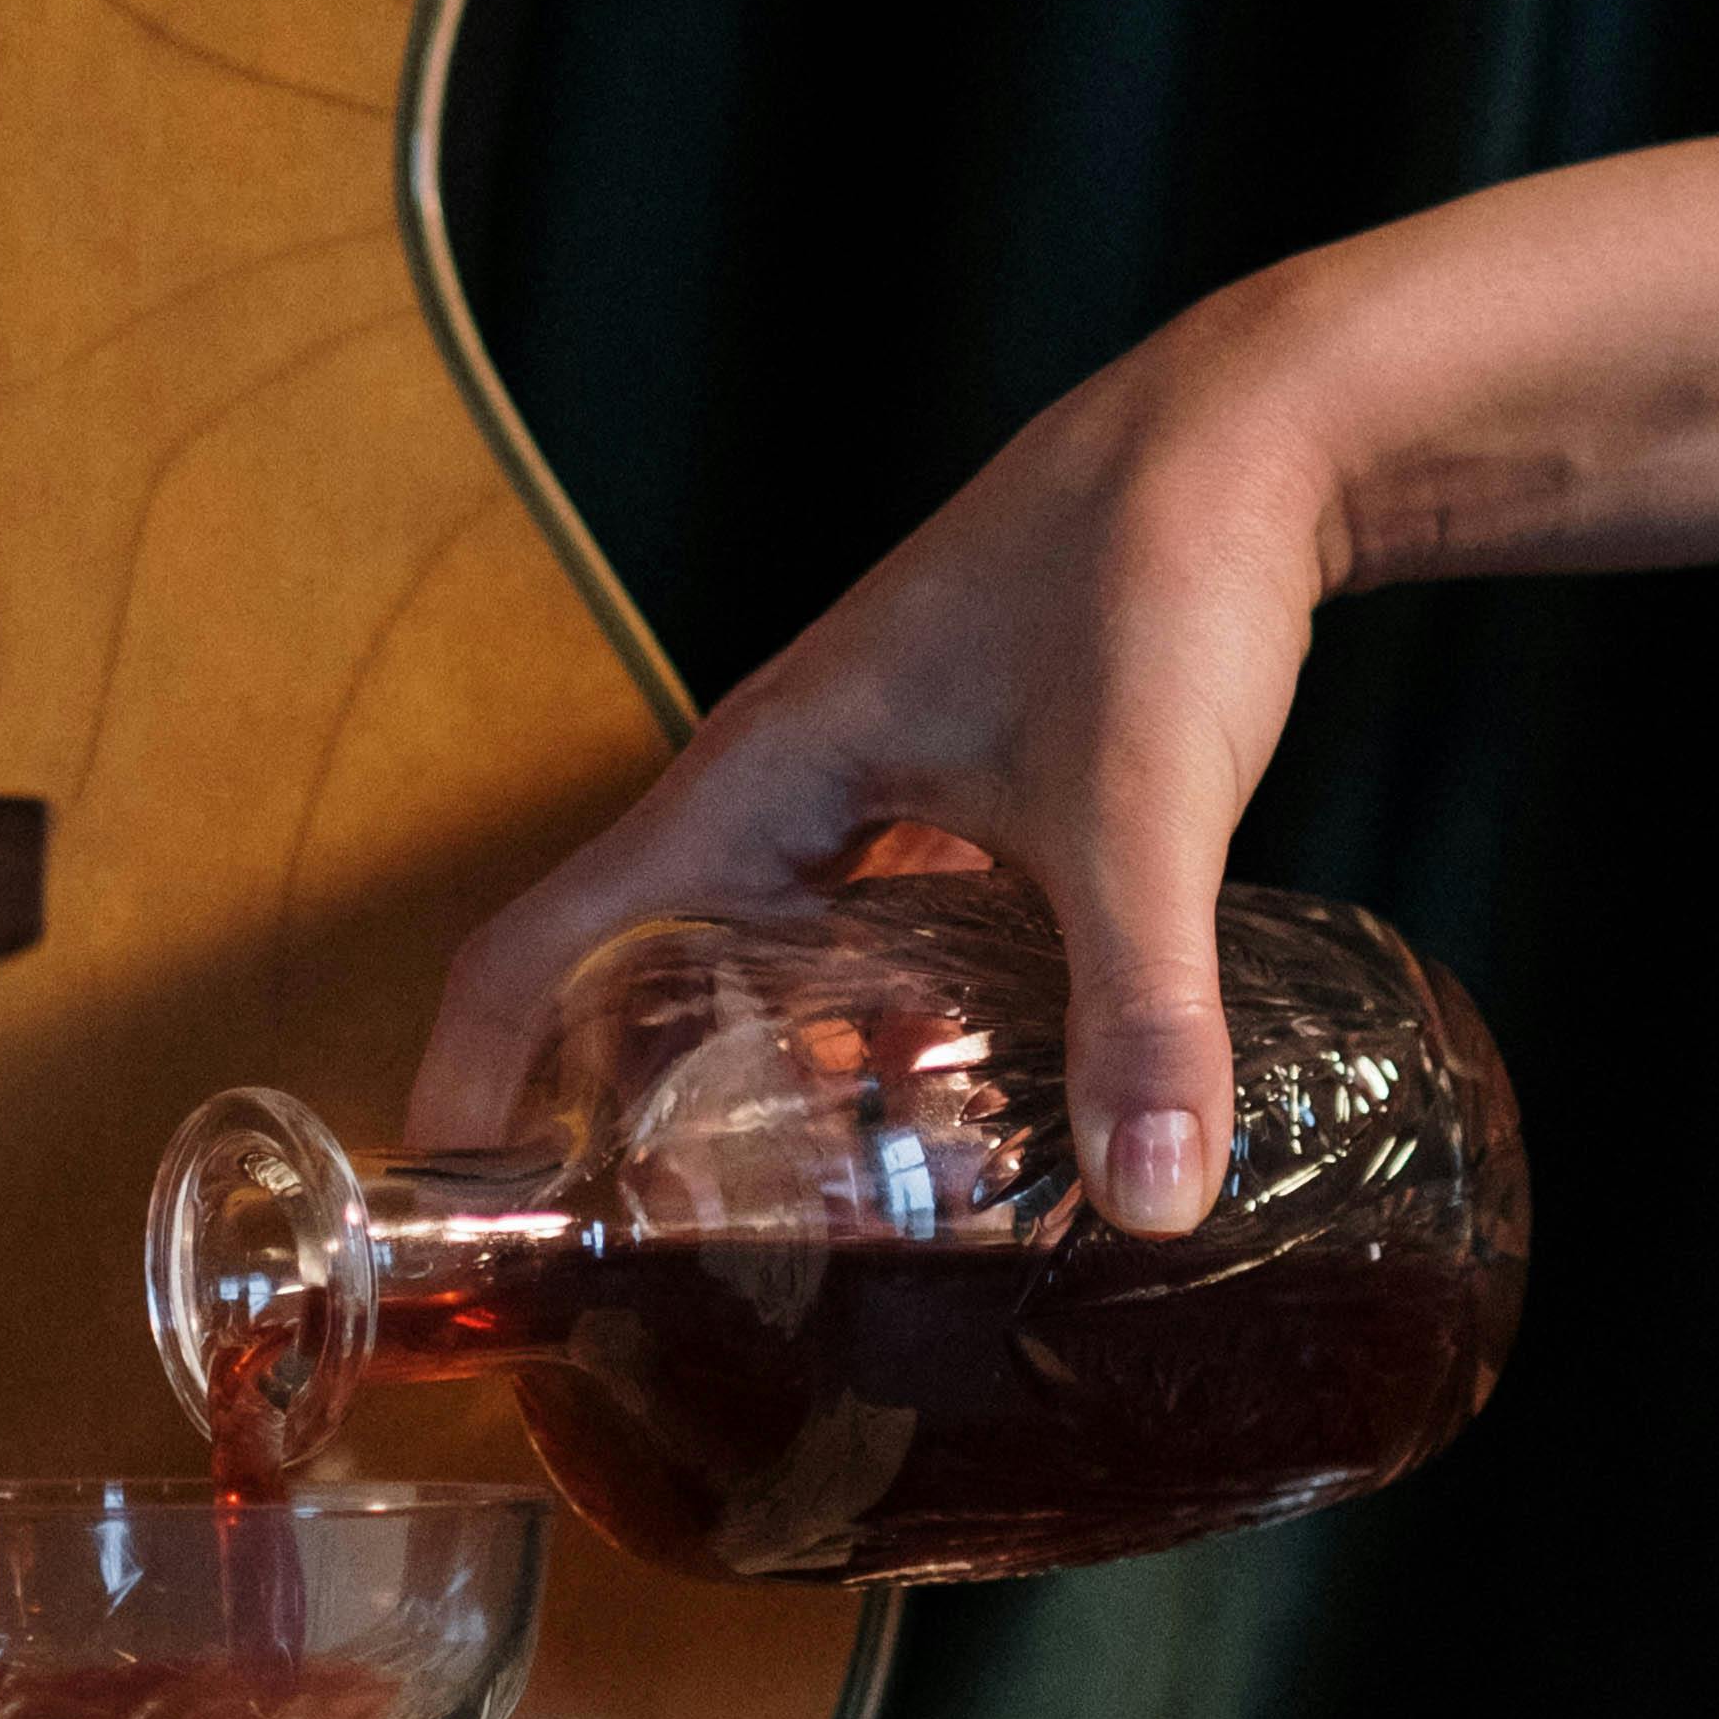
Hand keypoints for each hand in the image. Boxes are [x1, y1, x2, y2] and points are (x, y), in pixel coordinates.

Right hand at [410, 263, 1347, 1227]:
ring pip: (757, 968)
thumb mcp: (1136, 811)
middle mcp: (780, 790)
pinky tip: (947, 1123)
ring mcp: (867, 790)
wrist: (1261, 429)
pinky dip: (875, 1036)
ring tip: (779, 1246)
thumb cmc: (1159, 567)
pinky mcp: (959, 796)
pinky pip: (866, 944)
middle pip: (629, 978)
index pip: (538, 944)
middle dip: (611, 1126)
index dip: (473, 1086)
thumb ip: (1140, 1014)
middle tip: (630, 1288)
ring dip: (752, 1092)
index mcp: (751, 780)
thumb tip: (1154, 1206)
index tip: (457, 1228)